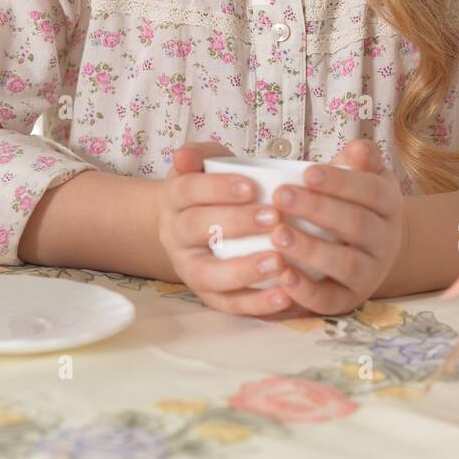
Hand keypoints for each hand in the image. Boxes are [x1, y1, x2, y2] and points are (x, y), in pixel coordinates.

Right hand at [158, 142, 309, 318]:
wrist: (199, 223)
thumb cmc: (214, 188)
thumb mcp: (206, 164)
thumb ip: (200, 154)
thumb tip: (183, 156)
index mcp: (173, 198)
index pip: (189, 191)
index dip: (218, 189)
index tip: (251, 186)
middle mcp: (174, 236)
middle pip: (196, 229)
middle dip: (235, 223)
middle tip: (273, 218)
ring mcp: (189, 269)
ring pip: (208, 274)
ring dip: (243, 270)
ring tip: (278, 262)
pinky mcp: (209, 295)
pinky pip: (228, 304)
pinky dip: (256, 304)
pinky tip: (285, 297)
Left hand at [262, 138, 406, 315]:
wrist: (370, 250)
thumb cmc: (354, 203)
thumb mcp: (364, 177)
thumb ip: (359, 160)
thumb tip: (357, 149)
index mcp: (389, 204)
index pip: (370, 191)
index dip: (340, 182)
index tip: (306, 172)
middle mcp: (386, 241)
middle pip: (356, 225)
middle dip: (318, 210)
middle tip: (281, 196)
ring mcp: (370, 274)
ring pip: (346, 265)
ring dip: (311, 250)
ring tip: (277, 235)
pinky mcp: (349, 300)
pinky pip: (330, 301)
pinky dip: (306, 291)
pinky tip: (281, 275)